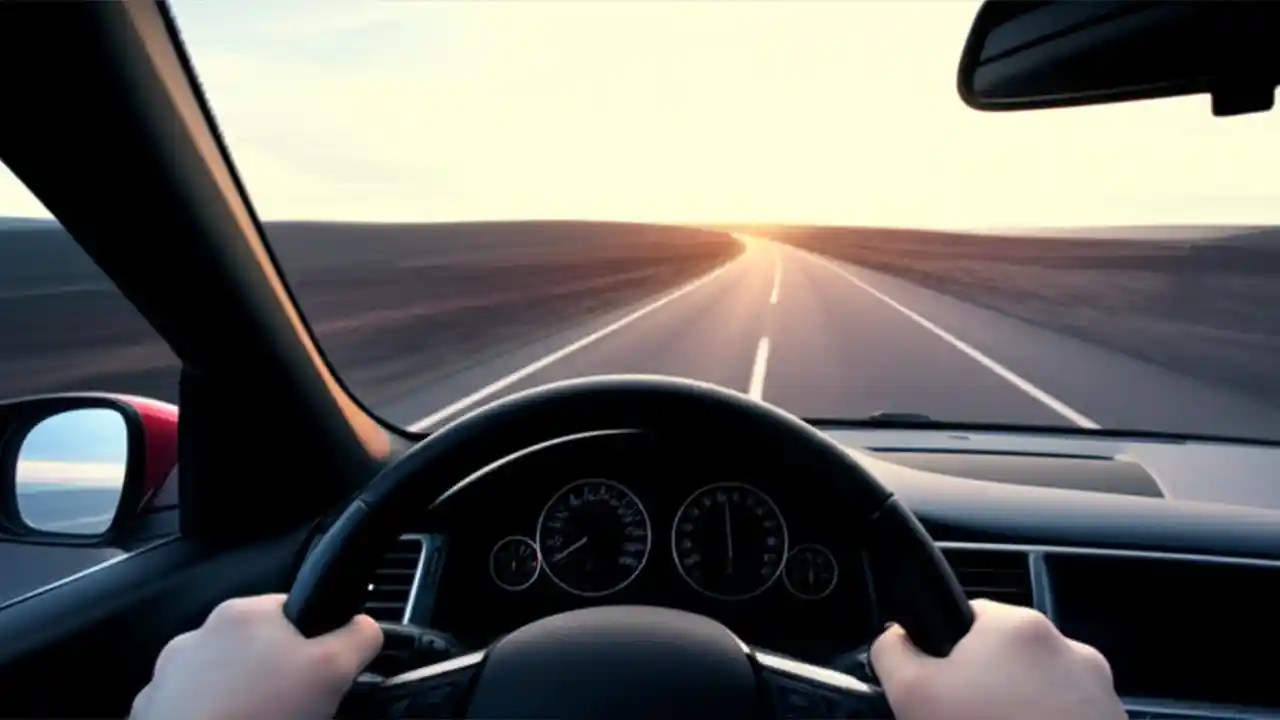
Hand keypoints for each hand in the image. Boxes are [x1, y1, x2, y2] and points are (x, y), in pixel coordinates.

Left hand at [131, 594, 382, 719]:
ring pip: (220, 682)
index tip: (316, 677)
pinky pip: (189, 710)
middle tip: (293, 708)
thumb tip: (365, 626)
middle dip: (274, 675)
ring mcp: (166, 677)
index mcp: (242, 613)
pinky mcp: (150, 712)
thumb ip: (359, 635)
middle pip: (255, 650)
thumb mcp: (335, 668)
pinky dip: (209, 718)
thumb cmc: (263, 712)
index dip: (313, 645)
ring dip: (239, 698)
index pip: (291, 615)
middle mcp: (196, 635)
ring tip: (258, 719)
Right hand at [871, 599, 1124, 719]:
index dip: (947, 654)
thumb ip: (893, 649)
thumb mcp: (911, 692)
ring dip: (1019, 709)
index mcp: (1020, 626)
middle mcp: (1071, 648)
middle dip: (986, 686)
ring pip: (1039, 690)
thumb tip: (896, 637)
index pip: (970, 618)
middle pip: (1007, 658)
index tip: (943, 691)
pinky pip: (1068, 717)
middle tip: (965, 719)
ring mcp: (1101, 691)